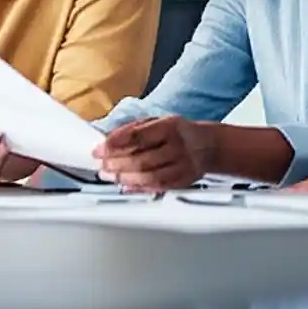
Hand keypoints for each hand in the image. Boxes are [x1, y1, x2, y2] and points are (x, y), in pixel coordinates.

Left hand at [93, 116, 214, 191]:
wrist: (208, 145)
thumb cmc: (178, 132)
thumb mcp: (158, 121)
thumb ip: (134, 129)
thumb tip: (108, 139)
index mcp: (170, 127)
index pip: (138, 136)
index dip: (115, 144)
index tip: (99, 150)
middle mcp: (177, 146)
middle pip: (141, 159)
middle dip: (116, 164)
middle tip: (102, 166)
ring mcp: (182, 166)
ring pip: (148, 176)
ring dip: (124, 178)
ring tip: (109, 176)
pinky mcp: (183, 181)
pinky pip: (157, 187)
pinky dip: (138, 188)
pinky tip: (126, 185)